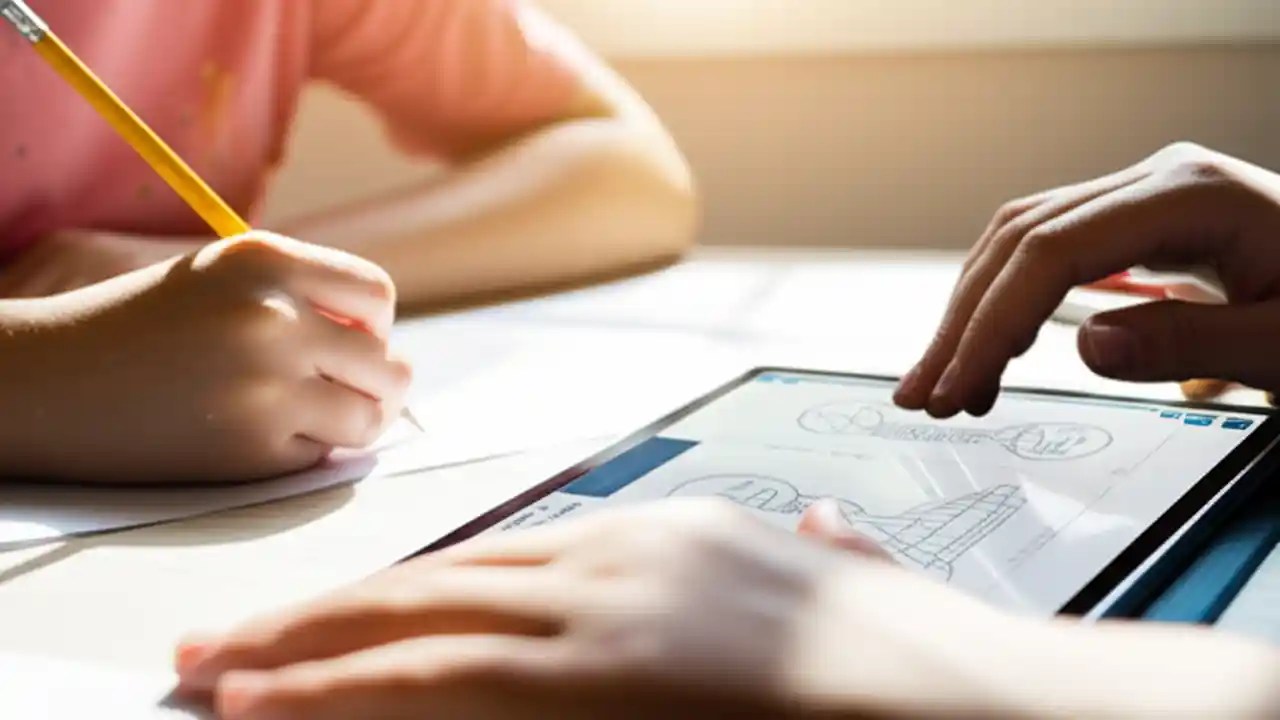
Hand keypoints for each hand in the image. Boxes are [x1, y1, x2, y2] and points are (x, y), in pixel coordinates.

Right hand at [0, 232, 411, 482]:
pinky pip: (322, 456)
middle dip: (373, 384)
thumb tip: (385, 348)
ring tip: (310, 418)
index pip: (375, 296)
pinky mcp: (252, 451)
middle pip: (387, 363)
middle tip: (338, 393)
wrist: (44, 382)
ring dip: (352, 424)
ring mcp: (267, 387)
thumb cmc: (136, 327)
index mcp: (266, 260)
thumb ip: (300, 297)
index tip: (349, 342)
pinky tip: (255, 437)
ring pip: (370, 417)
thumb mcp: (219, 278)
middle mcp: (274, 317)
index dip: (372, 325)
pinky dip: (304, 453)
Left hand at [173, 500, 1047, 719]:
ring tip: (215, 677)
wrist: (975, 694)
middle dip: (322, 618)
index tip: (340, 620)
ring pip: (420, 622)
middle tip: (225, 646)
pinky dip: (349, 691)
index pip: (503, 559)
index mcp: (672, 536)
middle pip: (440, 577)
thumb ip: (818, 549)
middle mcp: (628, 554)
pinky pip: (446, 680)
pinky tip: (275, 708)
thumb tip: (818, 528)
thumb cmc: (920, 662)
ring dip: (306, 654)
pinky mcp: (606, 675)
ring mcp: (612, 609)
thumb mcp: (855, 582)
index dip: (408, 595)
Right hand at [894, 142, 1279, 416]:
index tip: (960, 386)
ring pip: (1020, 240)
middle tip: (926, 394)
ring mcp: (1142, 197)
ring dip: (973, 312)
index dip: (994, 322)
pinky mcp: (1138, 225)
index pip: (1053, 251)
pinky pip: (1048, 253)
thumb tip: (1083, 346)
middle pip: (1019, 238)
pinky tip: (995, 351)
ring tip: (948, 384)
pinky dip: (1008, 303)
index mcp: (1190, 194)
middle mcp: (1154, 181)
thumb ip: (1191, 344)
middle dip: (963, 321)